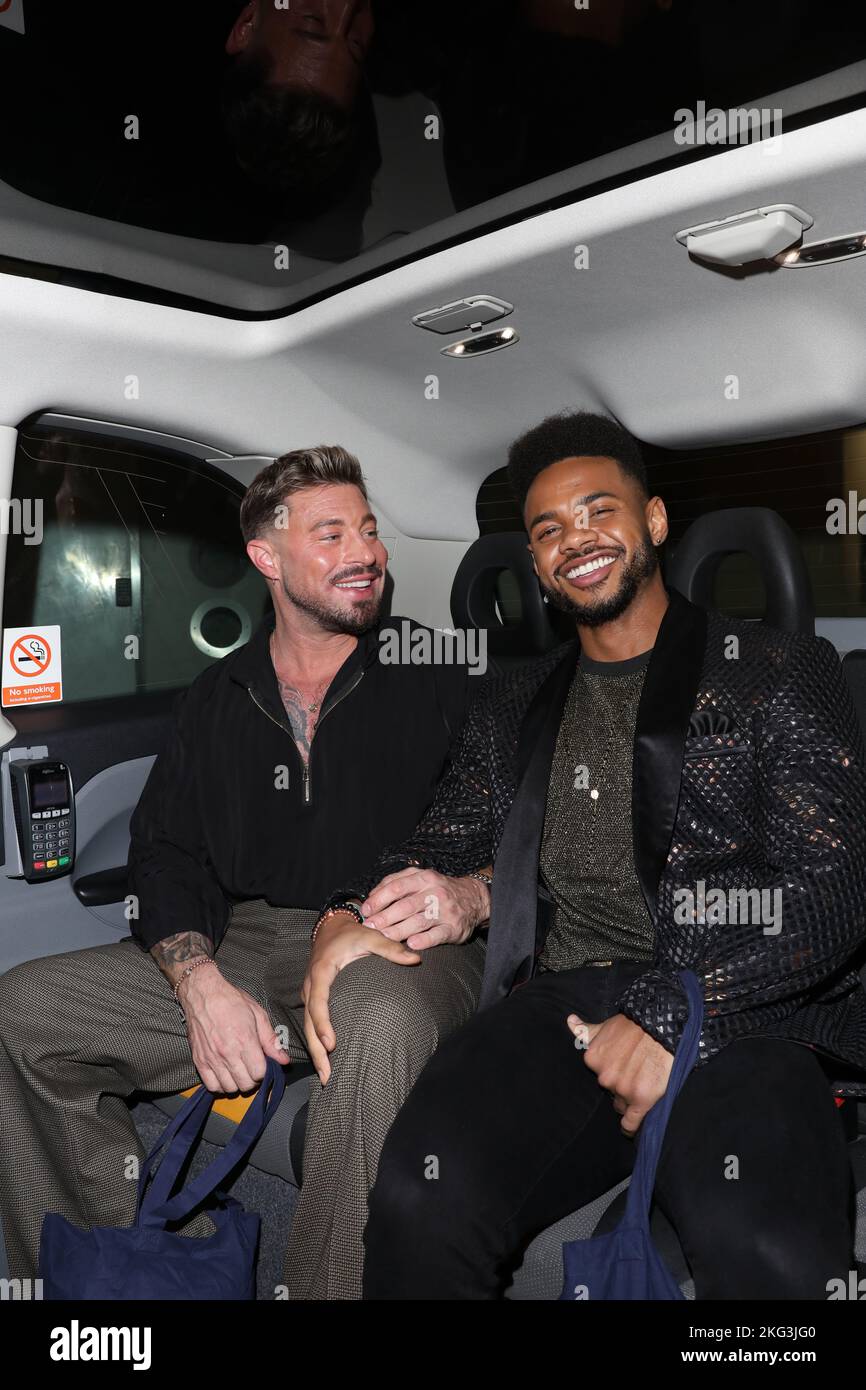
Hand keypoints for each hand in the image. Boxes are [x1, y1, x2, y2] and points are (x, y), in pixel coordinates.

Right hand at [180, 966, 287, 1094]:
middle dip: (253, 1079)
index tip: (262, 1063)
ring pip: (229, 1088)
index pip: (260, 1073)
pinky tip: (225, 1074)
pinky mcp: (199, 1061)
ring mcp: (212, 1059)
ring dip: (237, 1083)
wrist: (203, 994)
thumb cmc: (232, 1001)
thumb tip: (284, 1060)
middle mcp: (228, 1053)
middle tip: (252, 1068)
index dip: (264, 1070)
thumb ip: (271, 1040)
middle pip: (245, 1084)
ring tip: (239, 1071)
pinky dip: (220, 1085)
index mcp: (245, 1040)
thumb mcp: (258, 1014)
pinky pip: (211, 1086)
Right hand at [303, 913, 420, 1083]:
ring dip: (316, 1053)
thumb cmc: (352, 934)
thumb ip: (391, 948)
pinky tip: (326, 1061)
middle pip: (309, 1023)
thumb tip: (415, 959)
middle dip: (317, 1050)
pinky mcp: (313, 1000)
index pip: (318, 1002)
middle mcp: (311, 986)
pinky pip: (312, 1024)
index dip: (323, 1025)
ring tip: (326, 1077)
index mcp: (322, 972)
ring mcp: (310, 994)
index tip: (331, 1044)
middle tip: (327, 1075)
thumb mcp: (370, 936)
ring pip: (308, 1027)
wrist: (332, 927)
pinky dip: (317, 1043)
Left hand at [360, 868, 489, 948]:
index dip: (379, 899)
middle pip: (405, 906)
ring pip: (418, 921)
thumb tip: (372, 895)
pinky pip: (436, 935)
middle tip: (370, 926)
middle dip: (384, 917)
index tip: (366, 910)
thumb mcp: (420, 877)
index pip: (396, 887)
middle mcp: (435, 893)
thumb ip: (396, 882)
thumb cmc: (438, 889)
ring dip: (397, 931)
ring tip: (383, 937)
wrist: (473, 899)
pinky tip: (410, 944)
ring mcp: (445, 911)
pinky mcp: (453, 928)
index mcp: (424, 878)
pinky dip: (423, 940)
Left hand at [566, 1011, 672, 1136]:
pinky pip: (630, 1123)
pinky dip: (629, 1128)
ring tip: (641, 1089)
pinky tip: (628, 1130)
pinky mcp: (640, 1100)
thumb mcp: (605, 1026)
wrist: (661, 1027)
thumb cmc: (634, 1026)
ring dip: (628, 1101)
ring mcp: (622, 1090)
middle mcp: (605, 1077)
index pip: (599, 1079)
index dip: (611, 1077)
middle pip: (610, 1093)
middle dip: (619, 1088)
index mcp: (593, 1060)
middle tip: (633, 1077)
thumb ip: (585, 1030)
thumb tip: (569, 1021)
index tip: (620, 1074)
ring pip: (621, 1106)